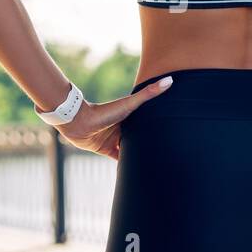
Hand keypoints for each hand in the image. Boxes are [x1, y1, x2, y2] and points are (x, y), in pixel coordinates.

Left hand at [53, 76, 174, 159]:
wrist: (79, 123)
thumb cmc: (105, 111)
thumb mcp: (130, 103)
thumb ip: (149, 93)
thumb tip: (170, 80)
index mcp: (130, 117)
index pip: (147, 123)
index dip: (158, 127)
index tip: (173, 131)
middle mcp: (123, 128)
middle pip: (139, 137)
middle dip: (149, 143)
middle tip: (167, 152)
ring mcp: (115, 139)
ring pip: (130, 149)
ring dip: (138, 155)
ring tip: (155, 164)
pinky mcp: (106, 149)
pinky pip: (118, 159)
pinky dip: (126, 165)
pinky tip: (135, 172)